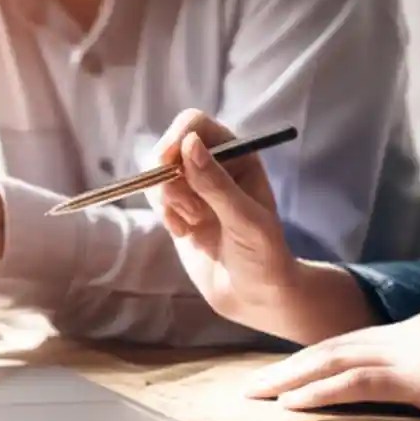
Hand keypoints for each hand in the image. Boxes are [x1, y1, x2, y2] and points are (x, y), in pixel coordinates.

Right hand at [145, 110, 296, 326]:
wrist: (254, 295)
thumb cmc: (264, 255)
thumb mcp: (245, 220)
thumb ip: (215, 183)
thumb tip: (188, 143)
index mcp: (237, 154)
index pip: (195, 125)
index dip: (177, 137)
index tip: (167, 162)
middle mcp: (211, 164)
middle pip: (168, 147)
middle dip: (170, 178)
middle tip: (191, 210)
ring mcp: (191, 187)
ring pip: (157, 176)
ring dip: (170, 201)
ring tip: (194, 224)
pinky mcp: (176, 210)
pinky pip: (155, 200)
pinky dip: (166, 217)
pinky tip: (185, 234)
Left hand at [248, 312, 419, 420]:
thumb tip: (419, 389)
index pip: (353, 341)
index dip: (312, 358)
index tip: (280, 374)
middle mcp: (410, 332)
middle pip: (332, 347)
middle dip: (286, 367)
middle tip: (249, 387)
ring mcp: (417, 351)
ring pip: (333, 361)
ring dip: (287, 380)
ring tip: (253, 397)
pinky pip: (359, 383)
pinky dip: (319, 391)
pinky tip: (291, 403)